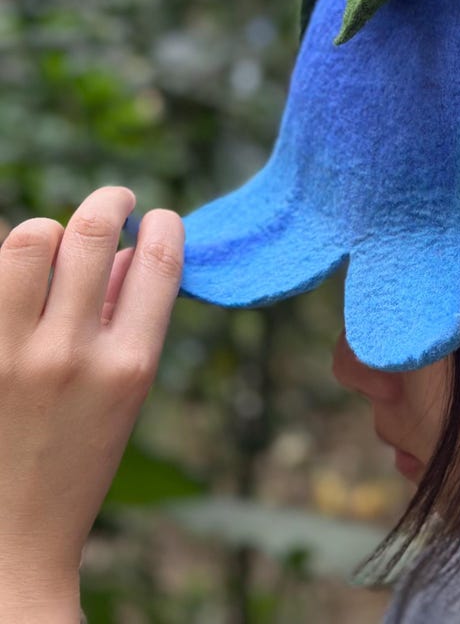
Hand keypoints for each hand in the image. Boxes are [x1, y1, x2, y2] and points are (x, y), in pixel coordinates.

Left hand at [0, 186, 182, 613]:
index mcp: (129, 365)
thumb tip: (132, 252)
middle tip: (115, 201)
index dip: (164, 224)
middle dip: (110, 202)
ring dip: (48, 231)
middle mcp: (71, 354)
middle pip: (93, 233)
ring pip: (28, 240)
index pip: (158, 259)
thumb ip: (132, 317)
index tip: (159, 217)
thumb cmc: (77, 460)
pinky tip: (18, 282)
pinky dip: (7, 270)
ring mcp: (12, 356)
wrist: (10, 538)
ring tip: (54, 241)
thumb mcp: (126, 393)